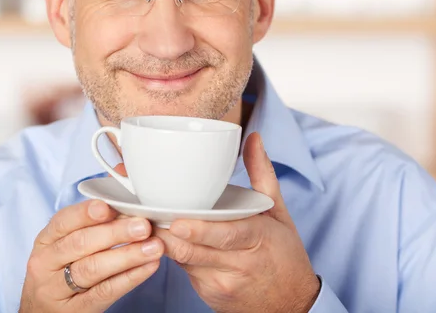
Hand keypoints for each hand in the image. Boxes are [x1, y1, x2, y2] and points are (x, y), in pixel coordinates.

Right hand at [20, 166, 163, 311]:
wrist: (45, 311)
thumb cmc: (64, 266)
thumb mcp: (68, 240)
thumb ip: (92, 214)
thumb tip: (121, 174)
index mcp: (46, 240)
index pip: (64, 221)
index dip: (85, 213)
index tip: (108, 207)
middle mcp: (46, 264)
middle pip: (80, 244)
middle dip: (115, 233)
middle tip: (143, 226)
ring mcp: (56, 290)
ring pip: (93, 269)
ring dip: (127, 256)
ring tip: (154, 246)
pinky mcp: (74, 312)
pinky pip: (103, 293)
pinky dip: (129, 278)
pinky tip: (148, 267)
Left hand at [155, 132, 319, 312]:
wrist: (291, 303)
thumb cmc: (284, 252)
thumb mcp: (278, 211)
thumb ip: (262, 173)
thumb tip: (254, 137)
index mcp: (257, 238)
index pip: (226, 235)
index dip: (199, 231)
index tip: (179, 221)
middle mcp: (238, 264)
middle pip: (194, 251)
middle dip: (167, 233)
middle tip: (146, 215)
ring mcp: (221, 283)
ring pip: (183, 261)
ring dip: (164, 242)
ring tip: (144, 222)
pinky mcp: (209, 294)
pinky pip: (185, 271)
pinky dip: (174, 253)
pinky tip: (165, 237)